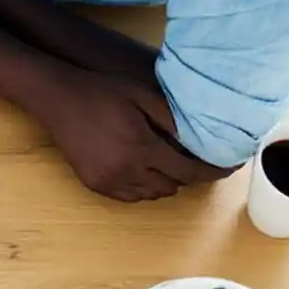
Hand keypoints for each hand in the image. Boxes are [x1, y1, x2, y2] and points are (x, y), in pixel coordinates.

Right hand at [42, 72, 233, 201]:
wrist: (58, 98)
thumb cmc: (102, 91)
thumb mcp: (143, 95)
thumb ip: (173, 119)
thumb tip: (201, 139)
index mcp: (143, 147)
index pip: (190, 171)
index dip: (213, 171)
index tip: (229, 167)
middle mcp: (127, 170)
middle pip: (172, 186)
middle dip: (185, 174)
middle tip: (189, 157)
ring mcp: (108, 180)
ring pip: (151, 194)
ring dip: (163, 182)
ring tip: (162, 161)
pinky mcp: (94, 184)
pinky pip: (129, 197)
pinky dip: (141, 188)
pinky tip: (140, 169)